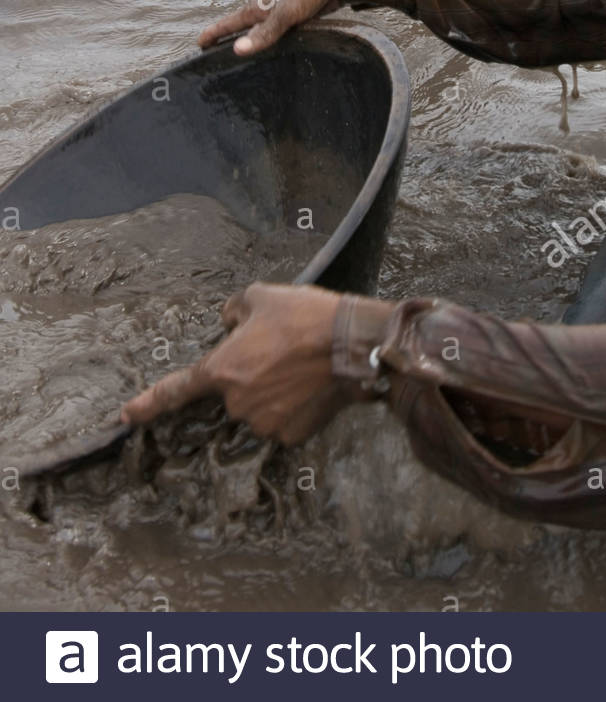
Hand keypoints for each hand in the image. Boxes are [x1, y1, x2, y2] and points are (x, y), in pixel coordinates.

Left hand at [122, 283, 351, 445]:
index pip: (177, 390)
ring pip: (259, 408)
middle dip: (249, 375)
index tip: (126, 417)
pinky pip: (284, 421)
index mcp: (222, 369)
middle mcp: (238, 403)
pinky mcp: (292, 436)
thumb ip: (234, 310)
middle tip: (280, 352)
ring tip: (301, 366)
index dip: (148, 403)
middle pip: (233, 392)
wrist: (353, 344)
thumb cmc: (305, 316)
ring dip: (272, 392)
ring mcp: (265, 423)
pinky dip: (294, 407)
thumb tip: (229, 323)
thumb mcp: (262, 296)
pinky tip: (311, 386)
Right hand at [198, 0, 338, 54]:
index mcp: (258, 8)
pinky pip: (278, 32)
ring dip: (249, 38)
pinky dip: (270, 40)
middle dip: (228, 37)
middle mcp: (266, 10)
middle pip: (242, 26)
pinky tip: (275, 48)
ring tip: (240, 51)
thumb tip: (237, 50)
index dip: (214, 34)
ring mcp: (281, 12)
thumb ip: (263, 33)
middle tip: (213, 50)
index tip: (198, 43)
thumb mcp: (285, 14)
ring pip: (260, 29)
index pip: (229, 23)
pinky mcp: (297, 16)